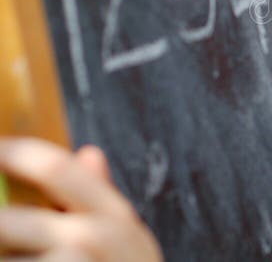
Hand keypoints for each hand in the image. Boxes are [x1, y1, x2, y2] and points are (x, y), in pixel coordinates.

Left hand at [0, 138, 162, 261]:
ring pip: (4, 257)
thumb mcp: (127, 240)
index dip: (11, 153)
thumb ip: (101, 197)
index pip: (54, 166)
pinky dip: (9, 261)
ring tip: (9, 251)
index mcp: (113, 214)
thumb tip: (89, 153)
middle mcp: (93, 237)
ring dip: (2, 253)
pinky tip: (12, 258)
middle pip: (8, 220)